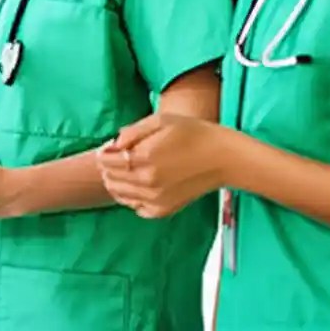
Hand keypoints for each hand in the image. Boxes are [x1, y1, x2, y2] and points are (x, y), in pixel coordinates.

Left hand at [96, 113, 232, 218]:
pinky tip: (140, 186)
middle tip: (119, 157)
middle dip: (109, 167)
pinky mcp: (164, 210)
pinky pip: (136, 207)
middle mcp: (147, 181)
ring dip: (117, 182)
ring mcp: (155, 199)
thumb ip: (132, 132)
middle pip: (110, 178)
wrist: (225, 158)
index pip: (106, 160)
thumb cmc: (194, 134)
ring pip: (119, 194)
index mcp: (144, 157)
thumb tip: (112, 145)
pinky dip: (131, 198)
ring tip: (128, 170)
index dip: (105, 152)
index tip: (111, 147)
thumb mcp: (161, 120)